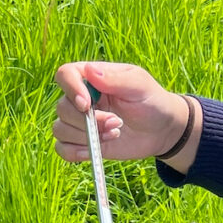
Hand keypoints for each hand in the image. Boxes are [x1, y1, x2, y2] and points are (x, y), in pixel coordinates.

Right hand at [53, 59, 198, 169]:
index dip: (70, 89)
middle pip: (62, 107)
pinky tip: (98, 149)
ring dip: (87, 136)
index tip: (87, 104)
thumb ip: (114, 79)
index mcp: (92, 78)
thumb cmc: (152, 101)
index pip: (65, 75)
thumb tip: (89, 70)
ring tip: (114, 132)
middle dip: (88, 121)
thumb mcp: (139, 86)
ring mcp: (80, 122)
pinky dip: (77, 152)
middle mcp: (81, 99)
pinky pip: (63, 149)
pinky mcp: (82, 143)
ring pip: (60, 129)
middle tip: (116, 122)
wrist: (161, 131)